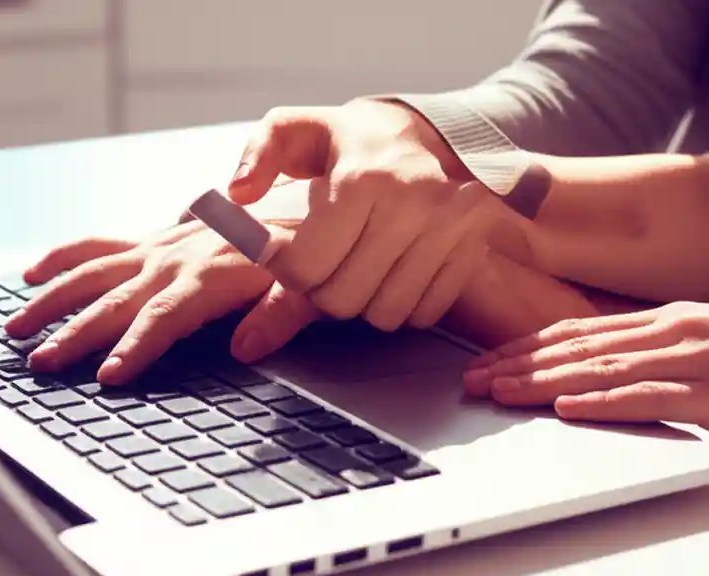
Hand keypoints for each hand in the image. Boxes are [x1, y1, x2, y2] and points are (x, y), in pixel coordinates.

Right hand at [4, 222, 318, 384]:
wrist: (310, 199)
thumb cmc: (311, 253)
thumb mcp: (312, 288)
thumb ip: (281, 315)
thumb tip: (246, 349)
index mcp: (214, 274)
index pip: (165, 317)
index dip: (136, 345)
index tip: (108, 374)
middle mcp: (178, 258)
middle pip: (116, 300)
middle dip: (75, 333)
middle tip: (41, 362)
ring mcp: (160, 246)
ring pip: (94, 272)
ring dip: (53, 300)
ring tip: (17, 327)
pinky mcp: (154, 239)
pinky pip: (99, 246)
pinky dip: (64, 257)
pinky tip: (32, 272)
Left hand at [226, 98, 506, 329]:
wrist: (434, 132)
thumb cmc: (352, 140)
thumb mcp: (297, 130)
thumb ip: (258, 155)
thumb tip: (238, 194)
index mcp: (362, 178)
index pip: (305, 266)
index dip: (286, 271)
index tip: (287, 254)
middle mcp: (413, 204)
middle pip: (342, 298)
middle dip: (321, 290)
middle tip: (322, 264)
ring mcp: (449, 230)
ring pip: (383, 314)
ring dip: (361, 302)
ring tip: (356, 267)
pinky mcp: (471, 251)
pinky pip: (422, 313)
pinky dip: (401, 305)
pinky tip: (391, 272)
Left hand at [463, 302, 708, 439]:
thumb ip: (664, 358)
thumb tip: (613, 379)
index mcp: (668, 321)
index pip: (579, 331)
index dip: (526, 346)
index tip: (487, 359)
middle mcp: (671, 333)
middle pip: (576, 348)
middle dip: (516, 363)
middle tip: (470, 379)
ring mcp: (694, 360)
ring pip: (600, 369)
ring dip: (541, 382)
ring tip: (497, 392)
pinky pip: (651, 398)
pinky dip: (604, 402)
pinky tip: (567, 407)